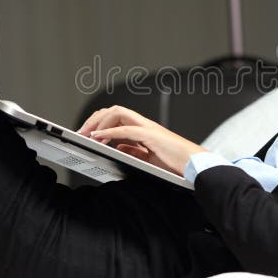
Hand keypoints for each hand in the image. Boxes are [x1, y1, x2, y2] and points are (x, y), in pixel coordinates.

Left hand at [77, 105, 203, 175]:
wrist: (196, 166)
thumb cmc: (177, 163)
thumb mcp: (149, 157)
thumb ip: (134, 150)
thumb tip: (118, 147)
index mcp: (143, 129)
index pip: (117, 116)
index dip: (99, 122)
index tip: (86, 134)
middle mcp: (144, 124)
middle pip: (114, 110)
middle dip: (94, 119)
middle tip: (81, 133)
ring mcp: (148, 128)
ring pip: (118, 113)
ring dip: (99, 122)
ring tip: (88, 134)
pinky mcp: (152, 136)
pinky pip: (126, 130)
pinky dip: (110, 132)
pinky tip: (100, 138)